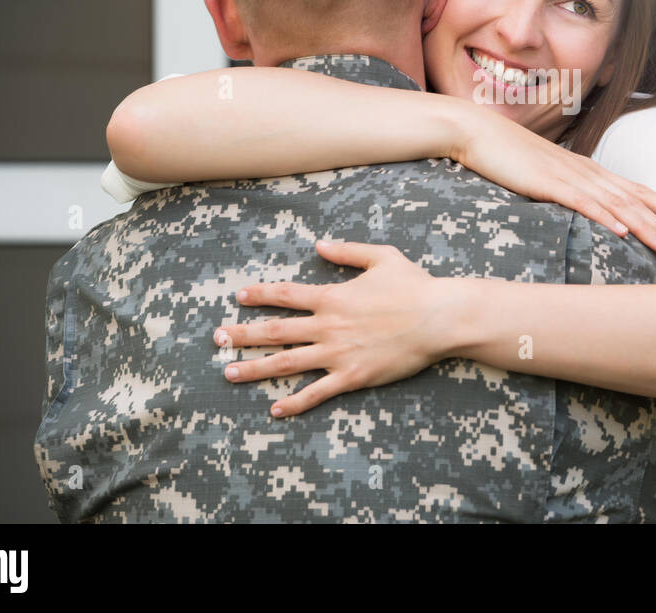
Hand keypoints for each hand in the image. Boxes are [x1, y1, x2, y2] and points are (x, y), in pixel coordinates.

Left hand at [214, 239, 458, 417]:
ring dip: (254, 368)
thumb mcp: (382, 257)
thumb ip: (348, 251)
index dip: (259, 295)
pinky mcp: (353, 376)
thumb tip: (320, 245)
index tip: (238, 297)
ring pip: (287, 363)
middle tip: (216, 339)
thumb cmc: (415, 286)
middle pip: (275, 331)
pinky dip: (295, 402)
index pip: (286, 295)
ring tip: (229, 372)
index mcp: (333, 297)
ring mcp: (338, 354)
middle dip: (242, 335)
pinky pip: (317, 392)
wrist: (440, 319)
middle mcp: (328, 326)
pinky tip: (275, 409)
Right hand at [452, 105, 655, 253]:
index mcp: (584, 169)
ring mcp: (567, 176)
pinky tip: (621, 232)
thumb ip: (563, 188)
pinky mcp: (547, 183)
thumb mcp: (542, 174)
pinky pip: (581, 203)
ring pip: (615, 204)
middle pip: (632, 198)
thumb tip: (578, 205)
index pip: (632, 188)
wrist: (477, 133)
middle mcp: (584, 171)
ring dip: (644, 225)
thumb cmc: (507, 155)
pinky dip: (604, 217)